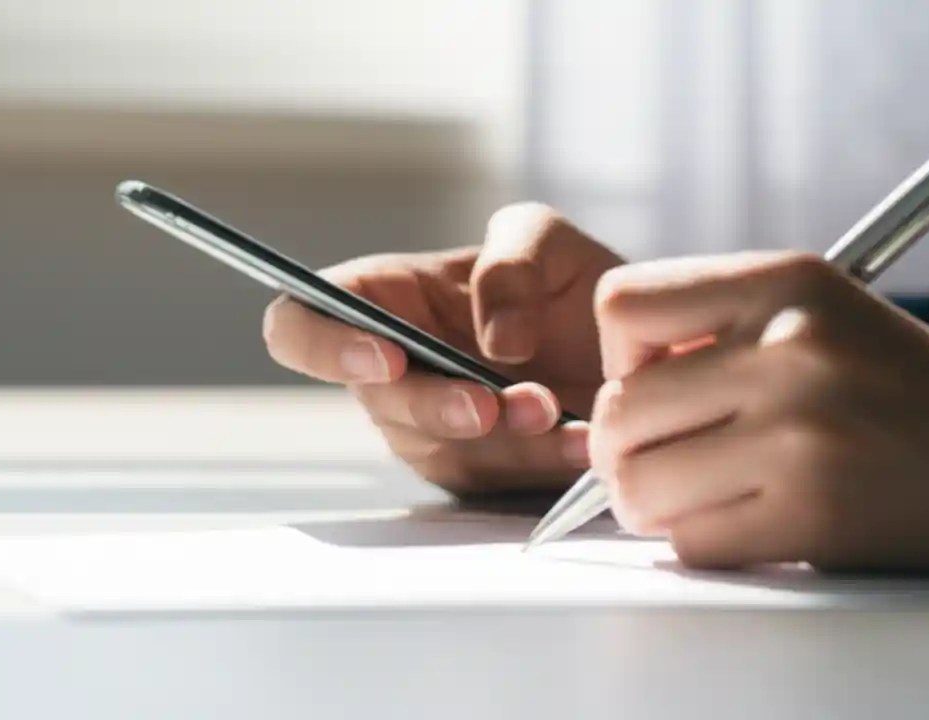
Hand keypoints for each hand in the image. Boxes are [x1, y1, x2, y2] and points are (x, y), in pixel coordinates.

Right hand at [264, 204, 623, 493]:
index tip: (385, 357)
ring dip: (500, 438)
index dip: (323, 345)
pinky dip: (540, 461)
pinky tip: (581, 441)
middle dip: (433, 405)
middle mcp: (395, 368)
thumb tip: (497, 343)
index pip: (300, 324)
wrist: (628, 341)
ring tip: (561, 417)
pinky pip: (493, 477)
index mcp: (386, 297)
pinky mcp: (479, 470)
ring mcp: (432, 426)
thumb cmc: (566, 281)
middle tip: (489, 403)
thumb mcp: (544, 239)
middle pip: (375, 400)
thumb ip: (512, 266)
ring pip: (439, 447)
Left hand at [588, 252, 928, 571]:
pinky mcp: (813, 519)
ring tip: (691, 491)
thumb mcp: (816, 307)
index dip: (618, 353)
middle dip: (621, 447)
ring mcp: (800, 437)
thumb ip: (714, 325)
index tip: (651, 378)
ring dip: (648, 502)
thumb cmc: (901, 383)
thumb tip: (609, 382)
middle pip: (614, 410)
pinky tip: (744, 520)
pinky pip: (688, 543)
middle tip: (658, 455)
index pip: (621, 303)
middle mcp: (791, 350)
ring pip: (636, 484)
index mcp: (786, 281)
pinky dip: (700, 541)